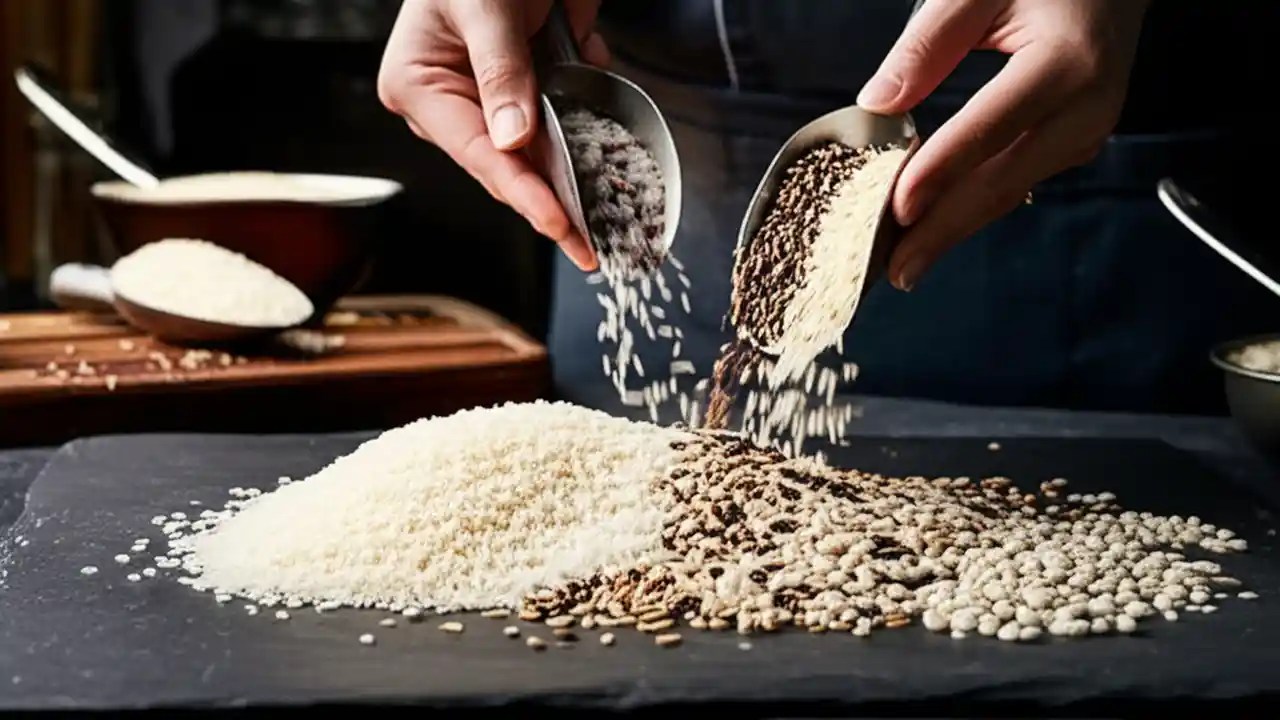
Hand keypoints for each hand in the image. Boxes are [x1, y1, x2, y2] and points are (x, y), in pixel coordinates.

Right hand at [377, 0, 609, 270]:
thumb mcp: (484, 6)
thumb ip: (501, 71)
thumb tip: (512, 140)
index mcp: (420, 87)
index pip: (480, 155)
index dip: (525, 195)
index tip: (561, 227)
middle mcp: (452, 100)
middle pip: (509, 167)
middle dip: (555, 201)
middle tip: (592, 247)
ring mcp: (492, 97)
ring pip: (539, 152)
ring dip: (577, 173)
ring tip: (611, 217)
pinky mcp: (527, 86)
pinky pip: (562, 118)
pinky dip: (590, 121)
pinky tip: (611, 135)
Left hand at [857, 0, 1148, 290]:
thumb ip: (930, 42)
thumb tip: (878, 103)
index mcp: (1067, 64)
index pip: (989, 129)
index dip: (940, 174)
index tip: (896, 211)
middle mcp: (1087, 109)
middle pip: (1001, 181)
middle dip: (943, 230)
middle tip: (894, 272)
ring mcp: (1087, 132)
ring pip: (1009, 189)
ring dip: (954, 227)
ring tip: (905, 262)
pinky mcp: (1076, 142)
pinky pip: (1016, 180)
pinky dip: (972, 206)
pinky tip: (934, 227)